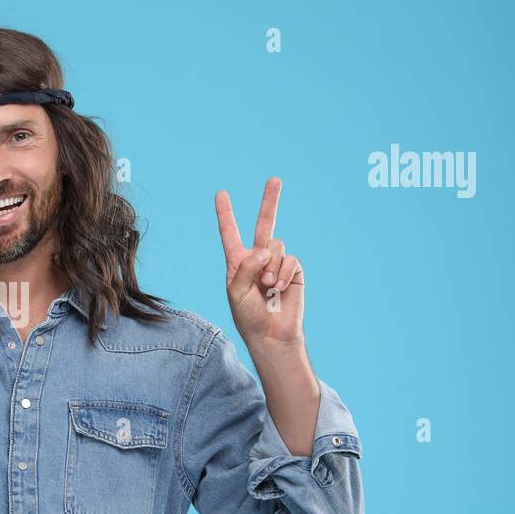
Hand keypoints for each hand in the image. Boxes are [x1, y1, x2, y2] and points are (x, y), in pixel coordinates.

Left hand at [214, 177, 304, 352]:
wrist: (271, 334)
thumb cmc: (248, 316)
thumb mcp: (236, 291)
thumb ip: (246, 266)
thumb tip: (266, 249)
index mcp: (237, 262)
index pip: (230, 233)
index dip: (226, 214)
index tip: (221, 194)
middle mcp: (258, 258)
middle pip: (264, 224)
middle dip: (270, 201)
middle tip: (275, 179)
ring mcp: (277, 263)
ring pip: (275, 246)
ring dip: (270, 267)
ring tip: (267, 287)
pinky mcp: (293, 270)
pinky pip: (289, 259)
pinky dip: (283, 273)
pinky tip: (279, 288)